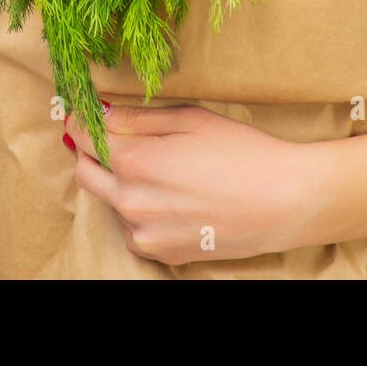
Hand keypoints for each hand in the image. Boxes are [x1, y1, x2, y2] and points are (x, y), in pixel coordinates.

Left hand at [63, 102, 318, 264]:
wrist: (284, 201)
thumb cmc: (241, 151)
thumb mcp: (189, 118)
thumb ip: (137, 117)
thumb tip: (100, 113)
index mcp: (134, 160)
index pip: (82, 137)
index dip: (82, 120)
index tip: (88, 112)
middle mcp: (130, 200)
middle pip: (84, 172)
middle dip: (92, 152)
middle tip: (117, 137)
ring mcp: (144, 232)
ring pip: (109, 201)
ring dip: (119, 183)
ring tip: (160, 169)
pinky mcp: (162, 252)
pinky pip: (133, 229)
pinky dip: (140, 212)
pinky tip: (173, 197)